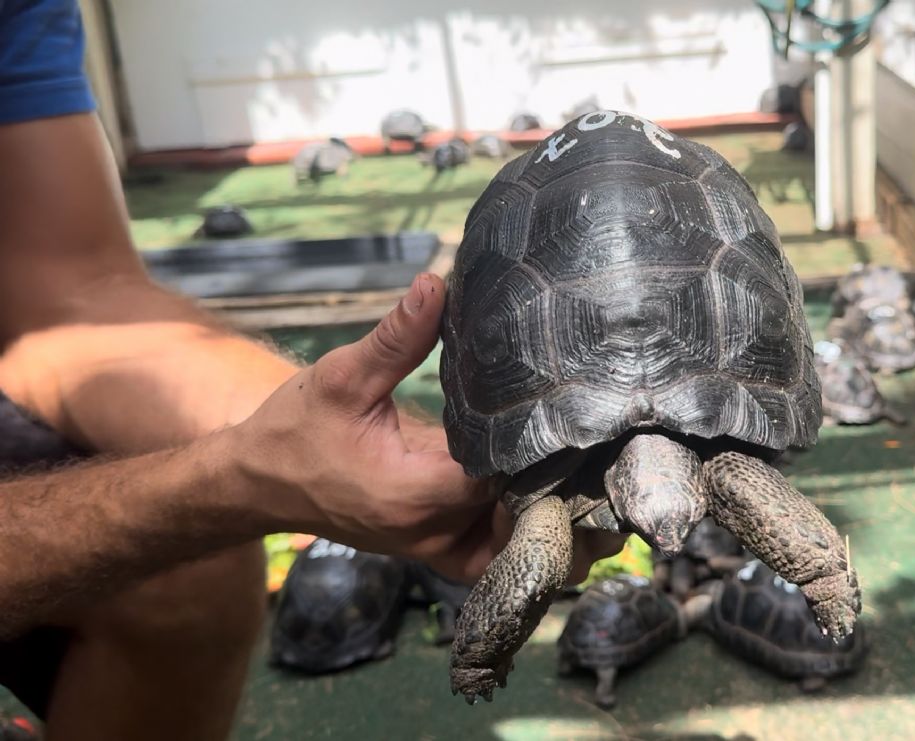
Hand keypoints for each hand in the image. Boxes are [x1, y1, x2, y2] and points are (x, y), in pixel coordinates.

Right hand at [232, 273, 621, 581]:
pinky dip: (523, 537)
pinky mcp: (433, 548)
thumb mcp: (341, 378)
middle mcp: (430, 530)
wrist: (258, 483)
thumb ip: (395, 338)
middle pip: (520, 523)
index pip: (504, 478)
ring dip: (551, 525)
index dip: (548, 454)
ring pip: (512, 552)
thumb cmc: (296, 429)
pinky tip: (552, 501)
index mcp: (414, 491)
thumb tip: (439, 283)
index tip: (585, 420)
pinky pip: (492, 556)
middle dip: (564, 493)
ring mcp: (432, 547)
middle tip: (614, 453)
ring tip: (595, 480)